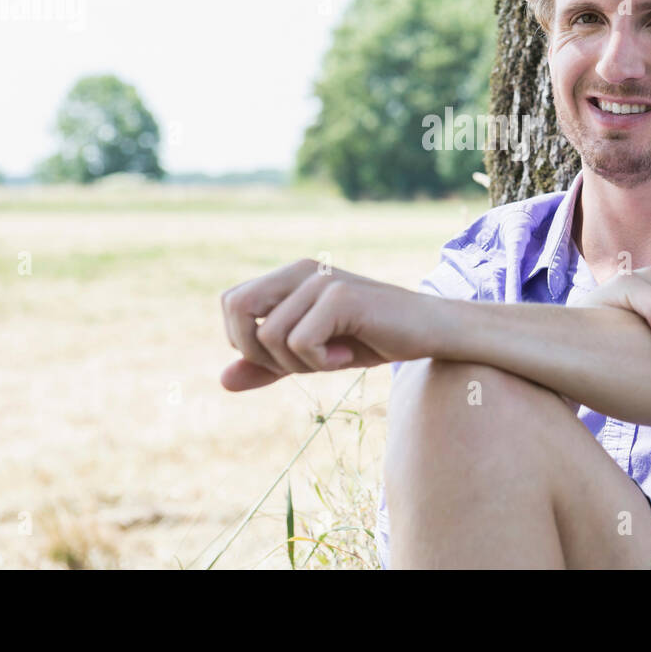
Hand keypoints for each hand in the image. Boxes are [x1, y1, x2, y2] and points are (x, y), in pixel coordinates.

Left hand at [219, 258, 427, 391]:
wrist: (428, 333)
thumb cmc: (369, 340)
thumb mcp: (310, 358)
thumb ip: (267, 366)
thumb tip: (222, 381)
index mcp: (288, 276)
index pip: (230, 303)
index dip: (244, 340)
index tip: (286, 353)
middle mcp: (300, 270)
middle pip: (237, 310)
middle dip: (258, 351)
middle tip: (302, 359)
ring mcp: (320, 281)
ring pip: (269, 336)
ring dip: (299, 363)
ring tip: (335, 355)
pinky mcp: (341, 296)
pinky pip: (300, 342)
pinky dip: (321, 362)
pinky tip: (349, 353)